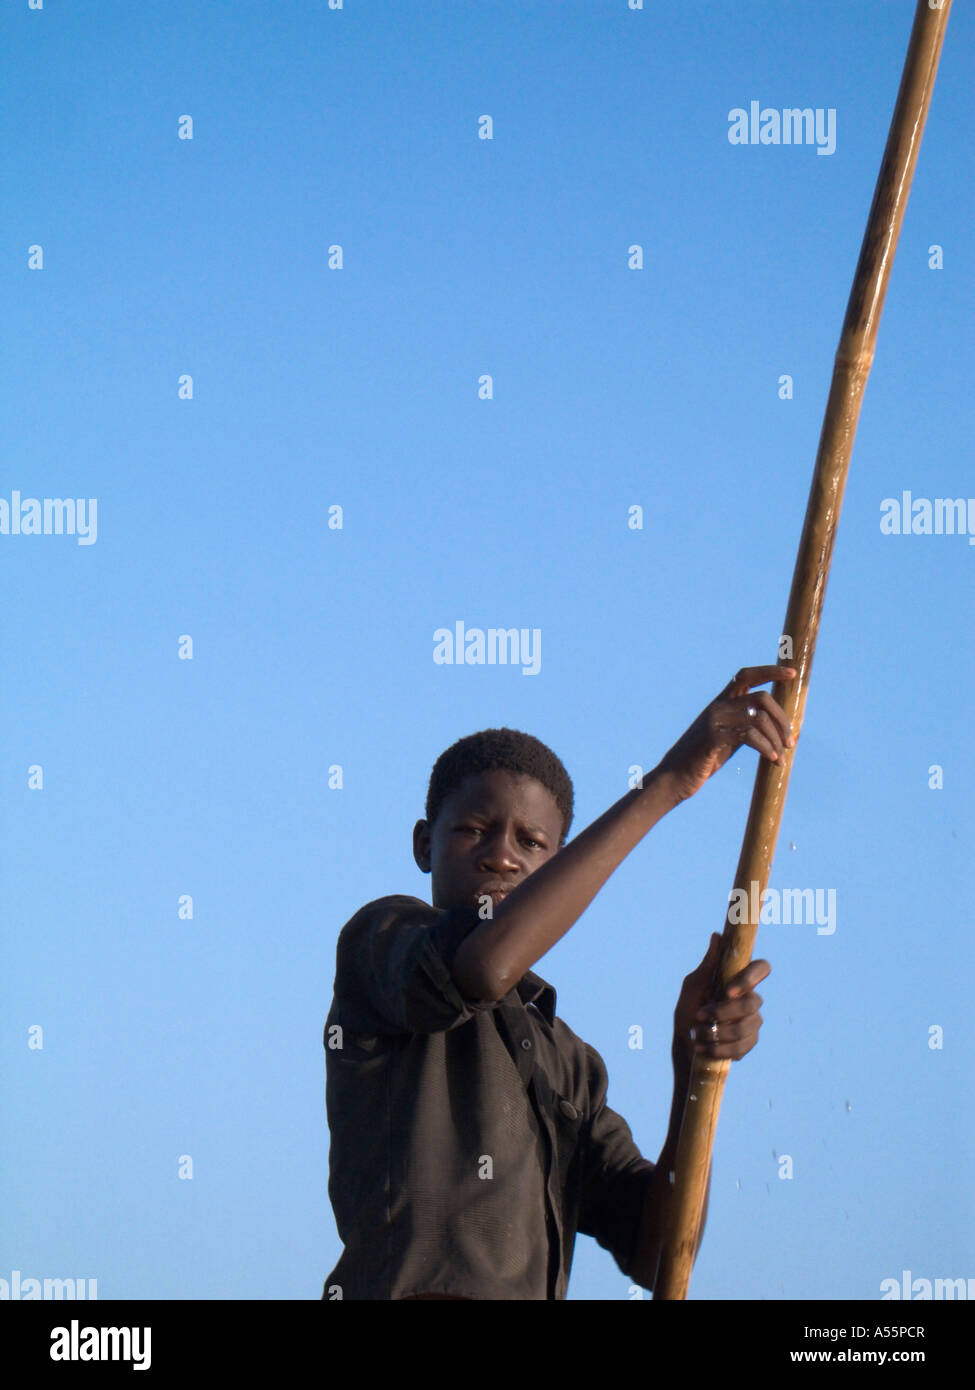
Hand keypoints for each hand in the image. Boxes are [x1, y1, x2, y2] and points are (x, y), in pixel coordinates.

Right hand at [654, 665, 796, 803]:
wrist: (673, 777)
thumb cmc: (702, 760)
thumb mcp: (726, 738)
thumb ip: (743, 727)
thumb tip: (774, 728)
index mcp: (721, 703)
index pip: (747, 676)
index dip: (770, 671)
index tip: (792, 674)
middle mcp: (718, 706)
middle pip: (761, 698)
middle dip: (782, 719)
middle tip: (790, 742)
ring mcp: (714, 720)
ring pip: (759, 717)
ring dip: (776, 739)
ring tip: (781, 757)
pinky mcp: (713, 737)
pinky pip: (750, 735)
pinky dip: (766, 747)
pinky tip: (772, 760)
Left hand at [673, 933, 768, 1062]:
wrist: (684, 1044)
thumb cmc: (688, 1010)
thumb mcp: (693, 987)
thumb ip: (707, 966)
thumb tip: (717, 936)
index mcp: (739, 981)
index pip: (761, 969)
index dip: (750, 978)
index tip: (728, 992)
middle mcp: (751, 999)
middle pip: (752, 1003)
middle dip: (722, 1012)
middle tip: (699, 1016)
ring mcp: (753, 1022)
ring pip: (745, 1027)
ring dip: (715, 1032)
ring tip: (696, 1033)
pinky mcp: (749, 1043)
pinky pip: (740, 1047)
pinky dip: (717, 1048)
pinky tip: (702, 1047)